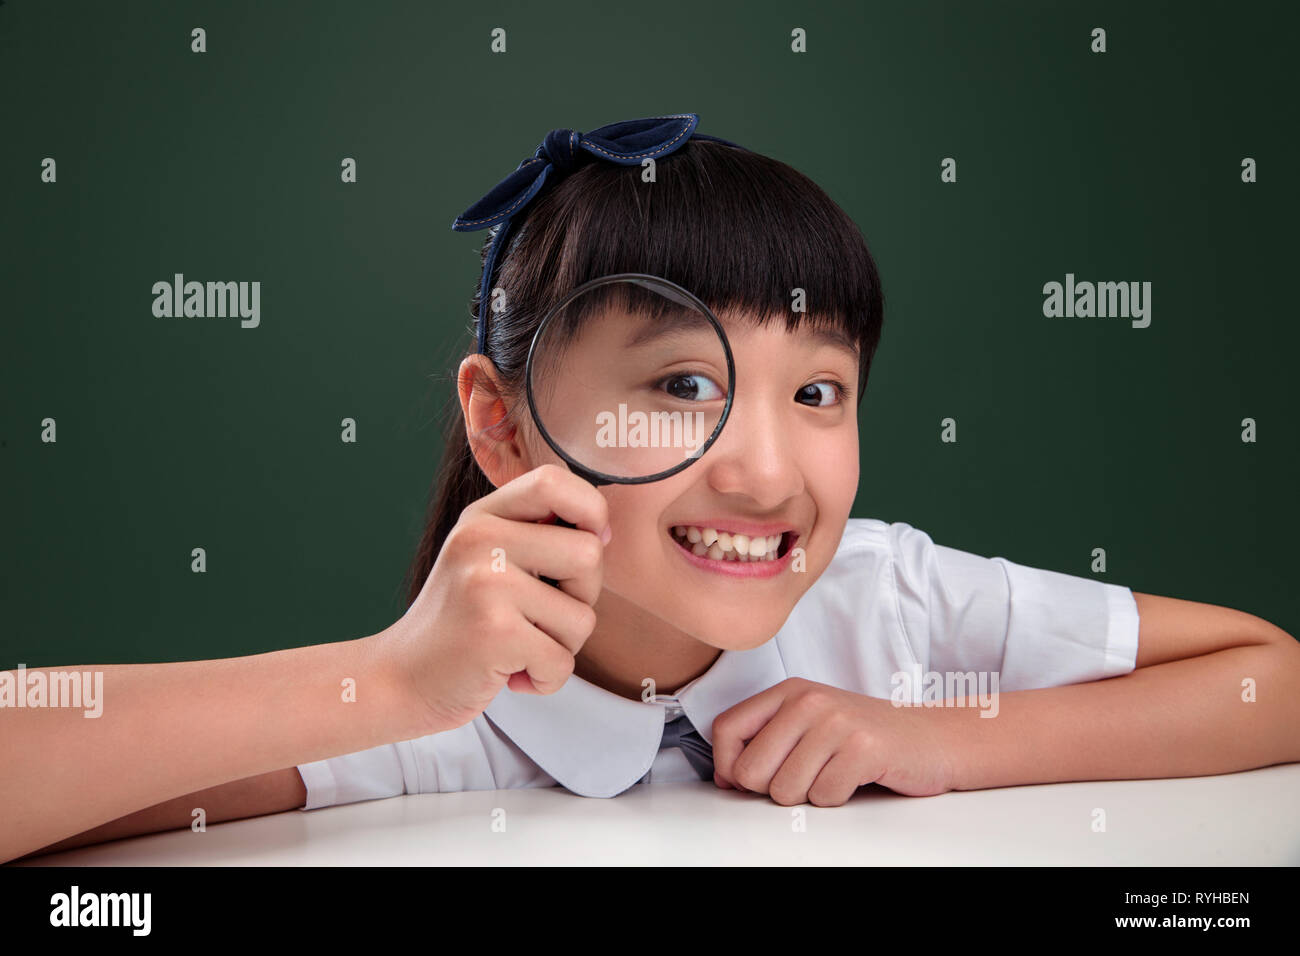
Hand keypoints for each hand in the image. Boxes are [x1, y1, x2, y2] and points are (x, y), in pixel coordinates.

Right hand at [377, 463, 609, 737]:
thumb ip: (535, 536)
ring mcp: (486, 584)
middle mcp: (481, 540)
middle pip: (588, 554)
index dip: (590, 511)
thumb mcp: (485, 560)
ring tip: (519, 647)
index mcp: (483, 516)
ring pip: (582, 616)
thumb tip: (602, 532)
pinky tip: (511, 675)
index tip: (586, 545)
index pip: (555, 481)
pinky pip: (562, 660)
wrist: (398, 680)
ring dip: (561, 646)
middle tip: (538, 619)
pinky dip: (546, 679)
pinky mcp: (494, 633)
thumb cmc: (460, 625)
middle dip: (581, 598)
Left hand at [710, 677, 957, 804]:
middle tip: (805, 778)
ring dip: (809, 796)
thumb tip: (726, 777)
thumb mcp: (810, 722)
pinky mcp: (863, 748)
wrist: (931, 737)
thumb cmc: (864, 735)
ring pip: (785, 790)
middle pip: (751, 770)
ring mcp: (837, 722)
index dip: (727, 765)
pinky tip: (853, 779)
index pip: (726, 729)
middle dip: (773, 789)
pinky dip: (837, 799)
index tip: (743, 781)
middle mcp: (809, 700)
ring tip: (833, 775)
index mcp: (789, 691)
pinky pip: (823, 797)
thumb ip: (767, 740)